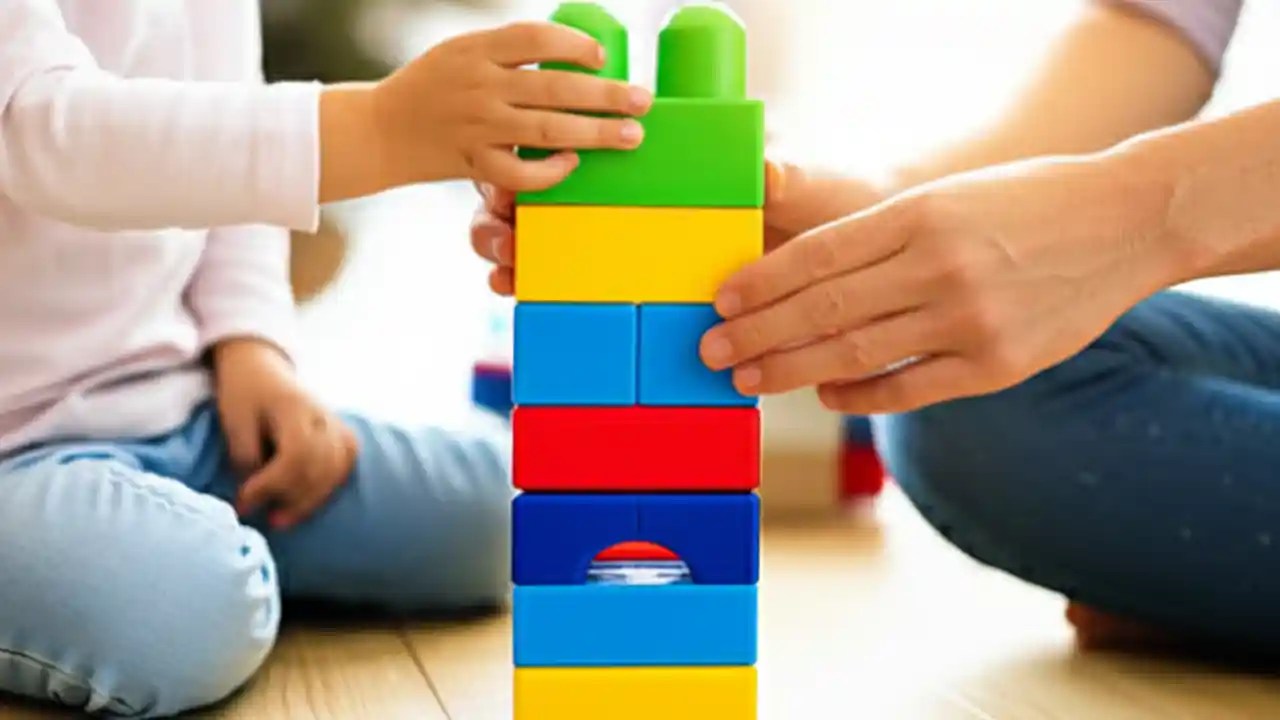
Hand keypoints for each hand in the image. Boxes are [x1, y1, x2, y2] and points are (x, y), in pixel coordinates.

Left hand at [213, 339, 358, 529]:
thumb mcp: (233, 418)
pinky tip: (305, 502)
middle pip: (319, 468)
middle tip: (263, 518)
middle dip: (290, 499)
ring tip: (281, 519)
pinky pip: (343, 468)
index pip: (295, 455)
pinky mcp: (343, 435)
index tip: (243, 501)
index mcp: (295, 407)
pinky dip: (325, 490)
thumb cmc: (244, 392)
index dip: (271, 485)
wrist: (261, 367)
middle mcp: (323, 417)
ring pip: (335, 472)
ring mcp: (337, 426)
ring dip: (309, 501)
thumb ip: (245, 454)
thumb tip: (256, 489)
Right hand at [370, 21, 651, 191]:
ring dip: (594, 133)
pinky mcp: (472, 162)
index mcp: (476, 49)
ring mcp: (476, 126)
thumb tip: (574, 55)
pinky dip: (549, 170)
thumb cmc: (434, 87)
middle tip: (642, 101)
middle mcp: (478, 85)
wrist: (381, 129)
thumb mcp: (462, 52)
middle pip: (553, 87)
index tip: (601, 57)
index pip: (534, 38)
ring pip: (546, 130)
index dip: (573, 44)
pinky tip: (572, 163)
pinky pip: (519, 172)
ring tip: (631, 135)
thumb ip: (508, 52)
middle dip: (605, 95)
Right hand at [467, 159, 885, 295]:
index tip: (508, 181)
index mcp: (670, 174)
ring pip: (565, 265)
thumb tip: (767, 172)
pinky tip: (537, 320)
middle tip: (500, 239)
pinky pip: (606, 316)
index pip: (582, 158)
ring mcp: (651, 265)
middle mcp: (647, 217)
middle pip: (554, 213)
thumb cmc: (837, 203)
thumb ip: (785, 176)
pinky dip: (564, 317)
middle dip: (508, 224)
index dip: (532, 168)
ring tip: (507, 275)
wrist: (869, 258)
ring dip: (524, 269)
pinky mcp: (666, 311)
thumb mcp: (812, 185)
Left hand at [700, 154, 1185, 413]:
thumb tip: (804, 285)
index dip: (761, 282)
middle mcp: (940, 267)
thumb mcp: (947, 199)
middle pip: (823, 308)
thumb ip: (881, 238)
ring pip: (855, 353)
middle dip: (757, 333)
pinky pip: (907, 390)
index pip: (817, 254)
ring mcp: (970, 321)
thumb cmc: (1025, 204)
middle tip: (710, 352)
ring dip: (790, 370)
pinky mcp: (998, 367)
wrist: (1127, 222)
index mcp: (921, 214)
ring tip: (746, 379)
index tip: (721, 302)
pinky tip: (823, 393)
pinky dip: (857, 395)